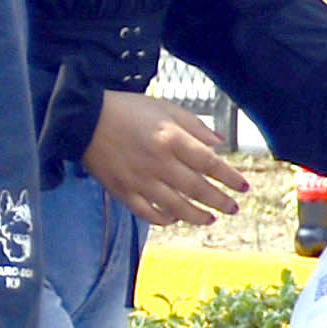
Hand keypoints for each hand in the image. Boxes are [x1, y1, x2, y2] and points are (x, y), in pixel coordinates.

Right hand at [80, 90, 245, 227]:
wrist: (82, 120)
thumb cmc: (125, 109)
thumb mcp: (164, 108)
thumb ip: (194, 126)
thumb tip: (218, 142)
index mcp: (170, 139)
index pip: (209, 163)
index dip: (229, 177)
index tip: (244, 187)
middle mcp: (159, 163)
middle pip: (197, 188)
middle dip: (220, 201)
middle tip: (233, 208)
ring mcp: (140, 180)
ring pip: (175, 206)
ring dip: (197, 216)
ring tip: (210, 219)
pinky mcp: (122, 191)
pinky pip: (147, 212)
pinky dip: (163, 219)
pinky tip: (174, 219)